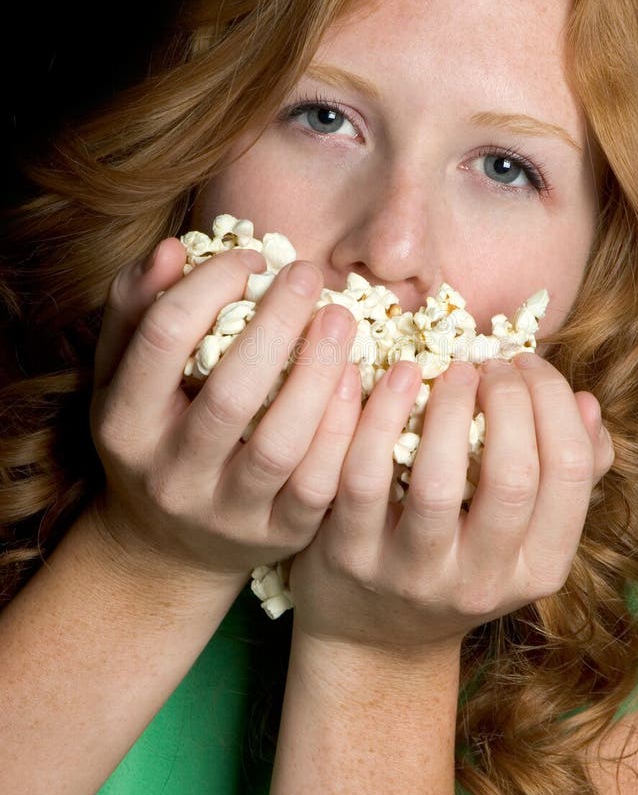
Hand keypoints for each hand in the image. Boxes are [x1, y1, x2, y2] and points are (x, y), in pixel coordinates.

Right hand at [89, 238, 360, 580]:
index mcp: (124, 426)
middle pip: (230, 394)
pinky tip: (358, 378)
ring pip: (280, 443)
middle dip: (276, 324)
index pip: (163, 339)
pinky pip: (321, 482)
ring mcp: (228, 512)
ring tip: (340, 318)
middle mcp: (171, 475)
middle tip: (308, 274)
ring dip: (318, 372)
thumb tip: (172, 248)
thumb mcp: (122, 377)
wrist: (169, 546)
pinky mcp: (279, 535)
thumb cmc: (154, 435)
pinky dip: (345, 427)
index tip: (251, 257)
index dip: (210, 285)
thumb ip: (137, 310)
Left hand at [287, 353, 613, 651]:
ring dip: (449, 407)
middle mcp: (482, 581)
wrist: (374, 636)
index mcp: (540, 568)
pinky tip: (393, 377)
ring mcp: (413, 574)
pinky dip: (379, 416)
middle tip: (490, 364)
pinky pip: (364, 477)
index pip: (570, 470)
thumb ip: (566, 473)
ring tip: (451, 369)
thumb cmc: (461, 558)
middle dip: (509, 400)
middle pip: (513, 477)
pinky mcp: (351, 556)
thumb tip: (586, 403)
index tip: (528, 363)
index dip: (554, 401)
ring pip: (438, 483)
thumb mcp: (523, 534)